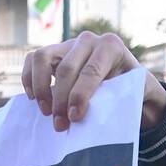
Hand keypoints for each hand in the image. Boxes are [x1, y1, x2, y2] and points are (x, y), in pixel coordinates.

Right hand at [22, 31, 165, 132]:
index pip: (91, 71)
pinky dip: (29, 79)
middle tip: (61, 125)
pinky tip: (35, 99)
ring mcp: (69, 44)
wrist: (127, 82)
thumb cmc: (133, 91)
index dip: (80, 95)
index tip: (74, 117)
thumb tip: (100, 118)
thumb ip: (122, 100)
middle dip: (61, 100)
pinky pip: (33, 59)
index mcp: (112, 47)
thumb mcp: (136, 94)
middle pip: (66, 69)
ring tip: (46, 112)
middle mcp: (89, 40)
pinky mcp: (54, 52)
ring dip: (41, 88)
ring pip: (43, 58)